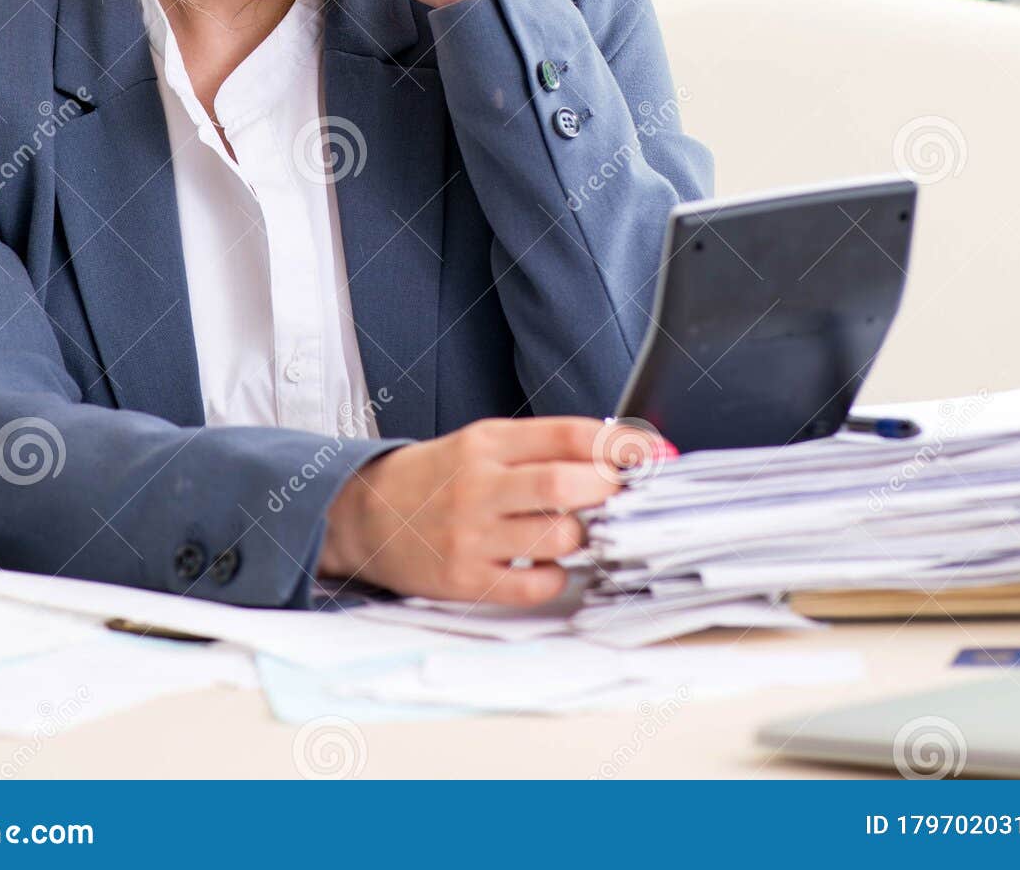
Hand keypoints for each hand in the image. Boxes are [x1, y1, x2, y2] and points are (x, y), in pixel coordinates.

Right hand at [317, 416, 661, 604]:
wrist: (367, 514)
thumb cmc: (438, 477)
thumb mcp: (482, 444)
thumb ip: (540, 447)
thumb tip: (615, 454)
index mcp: (488, 441)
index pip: (568, 434)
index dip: (619, 444)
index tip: (651, 453)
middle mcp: (479, 483)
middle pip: (565, 485)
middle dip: (607, 491)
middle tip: (616, 496)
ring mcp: (470, 534)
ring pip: (556, 536)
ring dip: (583, 536)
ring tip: (576, 531)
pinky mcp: (463, 579)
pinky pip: (533, 584)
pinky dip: (556, 577)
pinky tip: (549, 565)